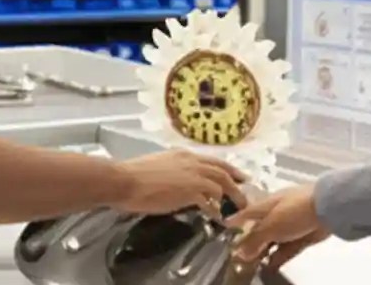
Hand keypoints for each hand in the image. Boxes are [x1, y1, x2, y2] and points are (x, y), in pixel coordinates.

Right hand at [112, 149, 248, 221]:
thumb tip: (179, 181)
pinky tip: (217, 217)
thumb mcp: (158, 165)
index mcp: (183, 154)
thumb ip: (173, 170)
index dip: (226, 168)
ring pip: (222, 184)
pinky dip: (216, 209)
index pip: (212, 160)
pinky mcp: (192, 190)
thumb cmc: (134, 174)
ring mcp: (194, 175)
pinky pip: (211, 201)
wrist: (125, 180)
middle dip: (236, 181)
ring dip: (231, 197)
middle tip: (245, 191)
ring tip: (237, 208)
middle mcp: (192, 161)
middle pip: (222, 170)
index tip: (236, 175)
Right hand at [224, 183, 329, 269]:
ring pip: (273, 241)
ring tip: (254, 265)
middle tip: (239, 257)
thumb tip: (240, 251)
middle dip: (249, 243)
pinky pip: (287, 249)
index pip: (245, 214)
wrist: (327, 208)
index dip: (235, 222)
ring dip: (264, 252)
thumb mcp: (271, 225)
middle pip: (259, 230)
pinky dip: (278, 257)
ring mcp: (290, 225)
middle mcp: (276, 214)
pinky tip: (271, 266)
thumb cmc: (296, 209)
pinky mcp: (302, 236)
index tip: (225, 229)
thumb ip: (255, 239)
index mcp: (264, 205)